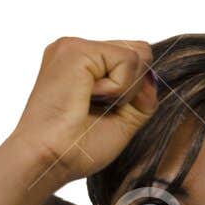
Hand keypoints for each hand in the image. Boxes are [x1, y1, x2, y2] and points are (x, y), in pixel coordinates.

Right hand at [3, 38, 157, 188]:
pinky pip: (128, 60)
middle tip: (98, 107)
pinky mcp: (76, 49)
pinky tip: (89, 98)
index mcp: (82, 63)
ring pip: (137, 55)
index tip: (105, 109)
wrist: (50, 159)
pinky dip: (118, 89)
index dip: (134, 87)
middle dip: (133, 87)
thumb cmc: (78, 147)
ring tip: (91, 103)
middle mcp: (76, 48)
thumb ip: (142, 96)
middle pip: (139, 52)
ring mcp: (74, 46)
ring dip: (125, 90)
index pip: (133, 58)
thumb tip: (153, 75)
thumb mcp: (125, 119)